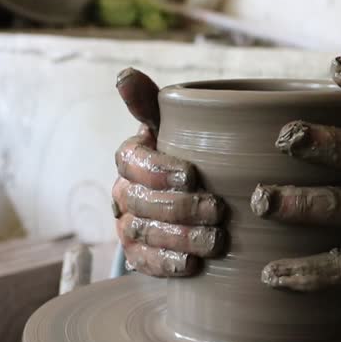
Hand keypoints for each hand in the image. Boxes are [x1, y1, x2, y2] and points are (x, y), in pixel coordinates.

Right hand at [112, 68, 225, 276]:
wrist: (191, 195)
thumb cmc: (185, 153)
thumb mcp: (173, 126)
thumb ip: (150, 102)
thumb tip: (124, 75)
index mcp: (131, 157)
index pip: (133, 162)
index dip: (159, 169)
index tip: (192, 175)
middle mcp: (122, 191)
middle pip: (140, 202)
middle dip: (179, 208)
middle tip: (218, 210)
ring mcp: (127, 224)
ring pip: (143, 233)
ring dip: (179, 238)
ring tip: (215, 241)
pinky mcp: (136, 253)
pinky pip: (143, 261)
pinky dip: (166, 264)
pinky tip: (192, 265)